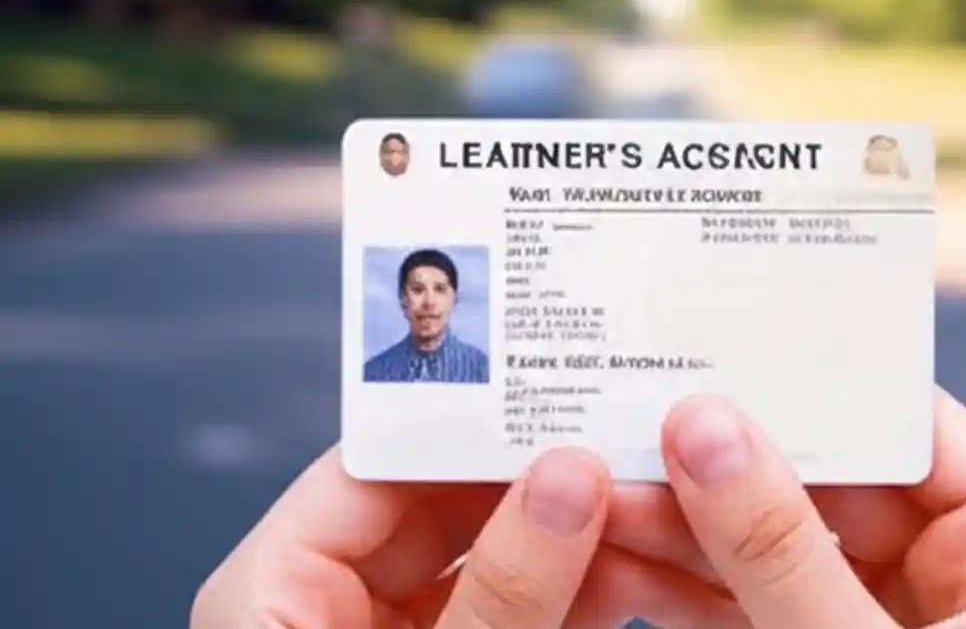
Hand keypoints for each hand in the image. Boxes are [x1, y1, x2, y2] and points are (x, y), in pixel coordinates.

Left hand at [191, 446, 740, 627]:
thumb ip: (501, 593)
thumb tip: (567, 479)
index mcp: (276, 589)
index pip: (373, 466)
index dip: (462, 424)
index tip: (553, 389)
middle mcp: (333, 604)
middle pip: (449, 506)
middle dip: (546, 479)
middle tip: (627, 441)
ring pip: (501, 558)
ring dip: (583, 540)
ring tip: (659, 505)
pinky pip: (527, 615)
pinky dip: (586, 600)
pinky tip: (650, 580)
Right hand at [611, 388, 965, 627]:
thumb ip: (786, 550)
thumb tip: (706, 428)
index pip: (910, 425)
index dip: (815, 384)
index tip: (717, 347)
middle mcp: (962, 569)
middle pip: (828, 476)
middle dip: (721, 460)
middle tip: (629, 419)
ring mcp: (890, 613)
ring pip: (775, 535)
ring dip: (685, 520)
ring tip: (598, 486)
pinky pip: (753, 598)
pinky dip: (686, 586)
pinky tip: (616, 558)